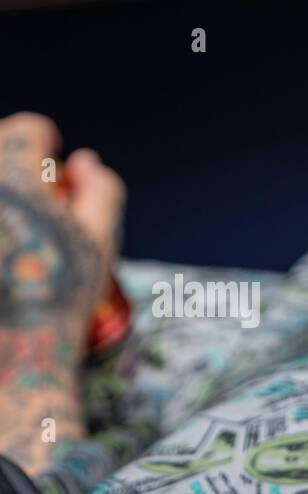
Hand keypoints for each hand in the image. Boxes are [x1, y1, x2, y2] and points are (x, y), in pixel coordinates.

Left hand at [0, 112, 124, 346]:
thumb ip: (102, 194)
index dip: (44, 144)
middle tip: (26, 200)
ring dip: (4, 201)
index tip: (48, 165)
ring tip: (14, 229)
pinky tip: (4, 249)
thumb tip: (87, 161)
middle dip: (12, 167)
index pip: (29, 131)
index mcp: (16, 176)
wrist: (9, 352)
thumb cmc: (58, 299)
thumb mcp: (97, 246)